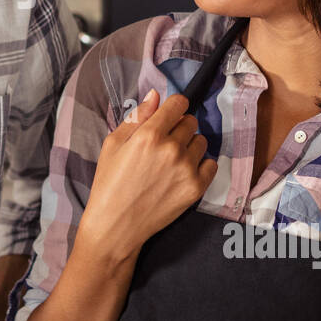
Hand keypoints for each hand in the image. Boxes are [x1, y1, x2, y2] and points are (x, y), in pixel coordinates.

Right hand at [78, 89, 217, 262]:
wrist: (115, 225)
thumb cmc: (109, 183)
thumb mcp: (113, 144)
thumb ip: (136, 117)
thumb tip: (155, 95)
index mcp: (149, 135)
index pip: (178, 103)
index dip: (173, 107)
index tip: (168, 116)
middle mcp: (171, 149)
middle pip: (190, 121)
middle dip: (178, 127)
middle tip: (163, 144)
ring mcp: (186, 169)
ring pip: (201, 141)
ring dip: (190, 146)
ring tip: (172, 161)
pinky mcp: (196, 188)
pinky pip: (211, 164)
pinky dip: (200, 165)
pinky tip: (182, 173)